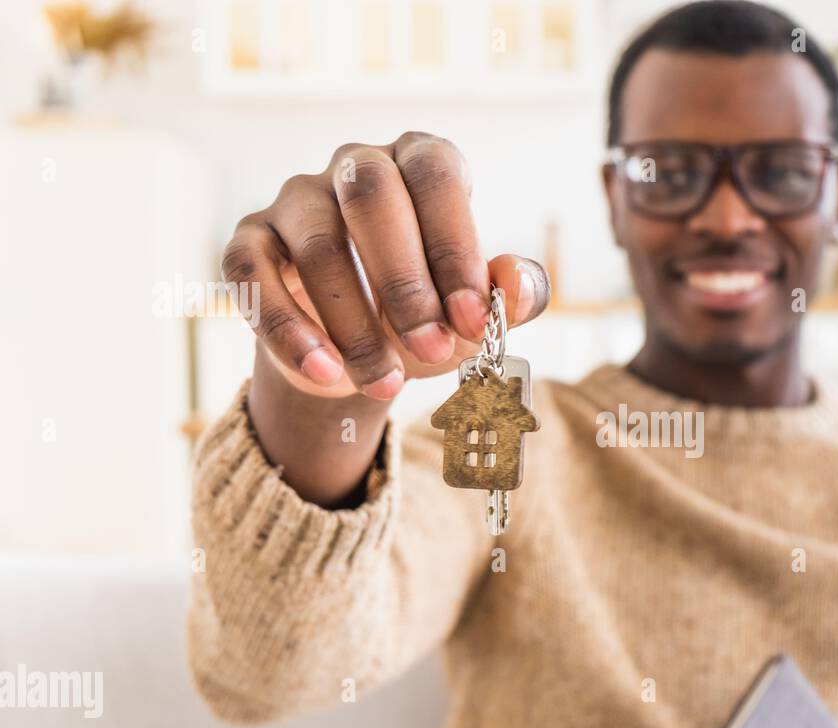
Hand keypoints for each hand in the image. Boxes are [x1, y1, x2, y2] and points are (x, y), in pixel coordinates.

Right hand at [222, 132, 549, 401]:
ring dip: (354, 324)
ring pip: (318, 244)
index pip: (437, 179)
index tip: (472, 322)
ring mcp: (297, 199)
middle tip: (430, 350)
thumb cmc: (429, 315)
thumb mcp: (475, 312)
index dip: (456, 250)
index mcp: (420, 163)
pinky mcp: (249, 242)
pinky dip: (289, 331)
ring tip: (385, 382)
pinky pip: (253, 275)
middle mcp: (357, 166)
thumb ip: (509, 296)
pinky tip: (325, 374)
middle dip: (405, 283)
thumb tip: (516, 282)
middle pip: (371, 195)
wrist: (361, 357)